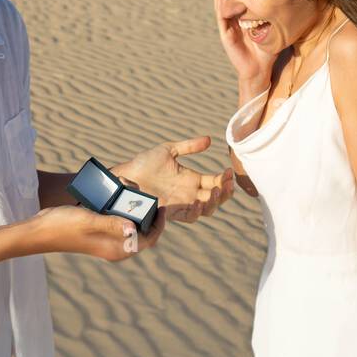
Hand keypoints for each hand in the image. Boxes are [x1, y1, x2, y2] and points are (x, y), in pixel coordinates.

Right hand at [32, 203, 165, 259]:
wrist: (39, 231)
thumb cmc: (64, 226)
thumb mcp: (90, 221)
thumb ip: (112, 223)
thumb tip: (134, 227)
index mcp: (115, 249)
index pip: (147, 241)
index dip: (158, 226)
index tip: (162, 207)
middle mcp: (113, 247)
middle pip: (141, 234)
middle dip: (147, 216)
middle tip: (148, 197)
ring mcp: (105, 239)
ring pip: (129, 226)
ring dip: (133, 211)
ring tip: (134, 193)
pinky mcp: (97, 231)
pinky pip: (116, 220)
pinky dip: (120, 209)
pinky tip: (117, 195)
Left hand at [112, 136, 234, 222]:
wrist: (126, 175)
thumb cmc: (145, 163)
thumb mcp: (169, 150)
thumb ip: (188, 146)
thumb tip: (209, 140)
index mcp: (191, 179)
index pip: (214, 182)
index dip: (225, 180)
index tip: (230, 172)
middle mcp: (189, 193)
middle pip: (214, 199)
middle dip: (224, 193)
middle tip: (227, 184)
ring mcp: (181, 203)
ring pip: (205, 210)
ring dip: (214, 202)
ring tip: (216, 191)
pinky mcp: (170, 211)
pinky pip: (188, 216)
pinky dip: (197, 210)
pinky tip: (200, 201)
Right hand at [214, 0, 277, 85]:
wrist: (259, 69)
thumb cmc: (267, 50)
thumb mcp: (273, 29)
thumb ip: (277, 18)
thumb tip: (293, 2)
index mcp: (244, 19)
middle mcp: (235, 21)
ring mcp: (229, 27)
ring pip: (223, 5)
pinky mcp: (226, 34)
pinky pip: (222, 16)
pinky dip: (220, 5)